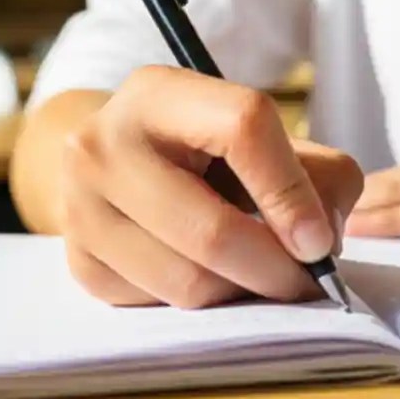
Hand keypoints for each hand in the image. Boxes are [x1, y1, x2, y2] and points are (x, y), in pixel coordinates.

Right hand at [56, 66, 362, 307]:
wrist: (117, 164)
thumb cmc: (206, 150)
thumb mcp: (265, 138)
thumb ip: (317, 176)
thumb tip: (321, 244)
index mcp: (160, 93)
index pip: (242, 128)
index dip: (291, 190)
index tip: (319, 240)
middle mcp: (104, 144)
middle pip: (211, 230)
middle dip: (274, 269)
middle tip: (306, 282)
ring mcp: (80, 206)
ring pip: (187, 281)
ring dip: (241, 293)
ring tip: (259, 277)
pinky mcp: (78, 261)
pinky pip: (159, 305)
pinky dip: (200, 305)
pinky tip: (208, 275)